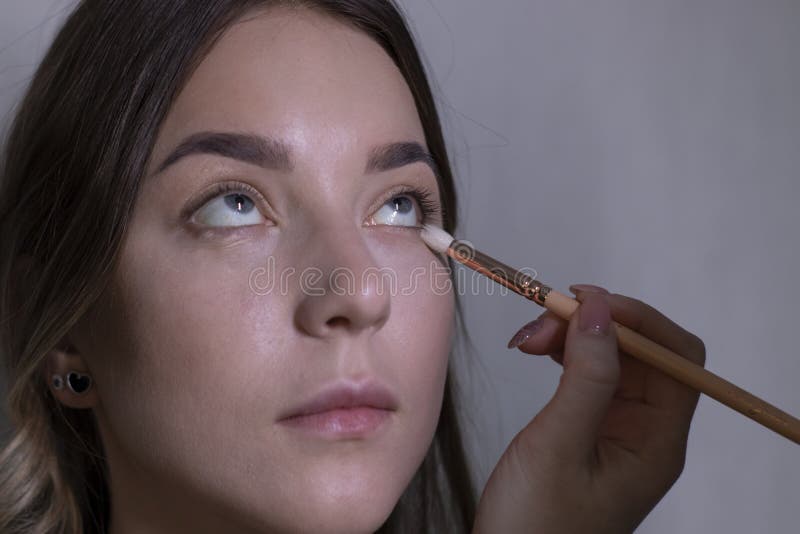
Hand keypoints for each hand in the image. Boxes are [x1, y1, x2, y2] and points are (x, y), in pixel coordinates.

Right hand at [472, 285, 705, 533]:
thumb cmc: (535, 523)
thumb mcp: (560, 446)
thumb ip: (587, 377)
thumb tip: (602, 310)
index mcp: (657, 442)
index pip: (675, 358)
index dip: (638, 321)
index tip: (586, 301)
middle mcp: (647, 432)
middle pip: (642, 351)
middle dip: (594, 325)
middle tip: (540, 321)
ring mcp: (619, 429)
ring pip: (611, 357)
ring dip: (573, 335)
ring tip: (528, 339)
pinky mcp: (591, 428)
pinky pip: (589, 374)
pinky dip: (564, 354)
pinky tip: (536, 352)